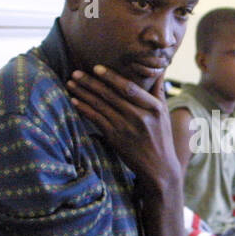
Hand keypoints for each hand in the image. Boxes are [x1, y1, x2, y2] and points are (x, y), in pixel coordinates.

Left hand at [68, 65, 178, 186]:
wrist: (159, 168)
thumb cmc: (161, 136)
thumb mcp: (164, 112)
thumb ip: (158, 89)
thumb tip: (158, 67)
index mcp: (154, 107)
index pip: (129, 88)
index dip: (112, 77)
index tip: (97, 68)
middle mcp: (140, 117)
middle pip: (111, 95)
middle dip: (91, 83)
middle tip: (75, 72)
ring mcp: (126, 129)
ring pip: (101, 107)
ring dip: (83, 94)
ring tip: (70, 83)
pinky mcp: (116, 139)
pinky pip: (97, 120)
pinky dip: (85, 109)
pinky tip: (74, 101)